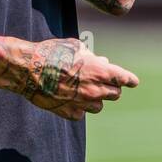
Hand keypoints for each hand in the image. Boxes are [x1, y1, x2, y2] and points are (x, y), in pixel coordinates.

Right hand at [17, 37, 138, 120]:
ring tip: (84, 90)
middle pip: (115, 94)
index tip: (133, 82)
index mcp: (101, 72)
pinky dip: (79, 107)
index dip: (130, 80)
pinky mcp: (69, 113)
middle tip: (102, 82)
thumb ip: (93, 57)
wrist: (29, 70)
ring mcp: (83, 104)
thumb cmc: (53, 53)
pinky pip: (81, 113)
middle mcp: (95, 90)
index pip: (124, 79)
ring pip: (99, 106)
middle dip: (111, 87)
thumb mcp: (77, 48)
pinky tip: (69, 98)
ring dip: (95, 99)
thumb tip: (102, 62)